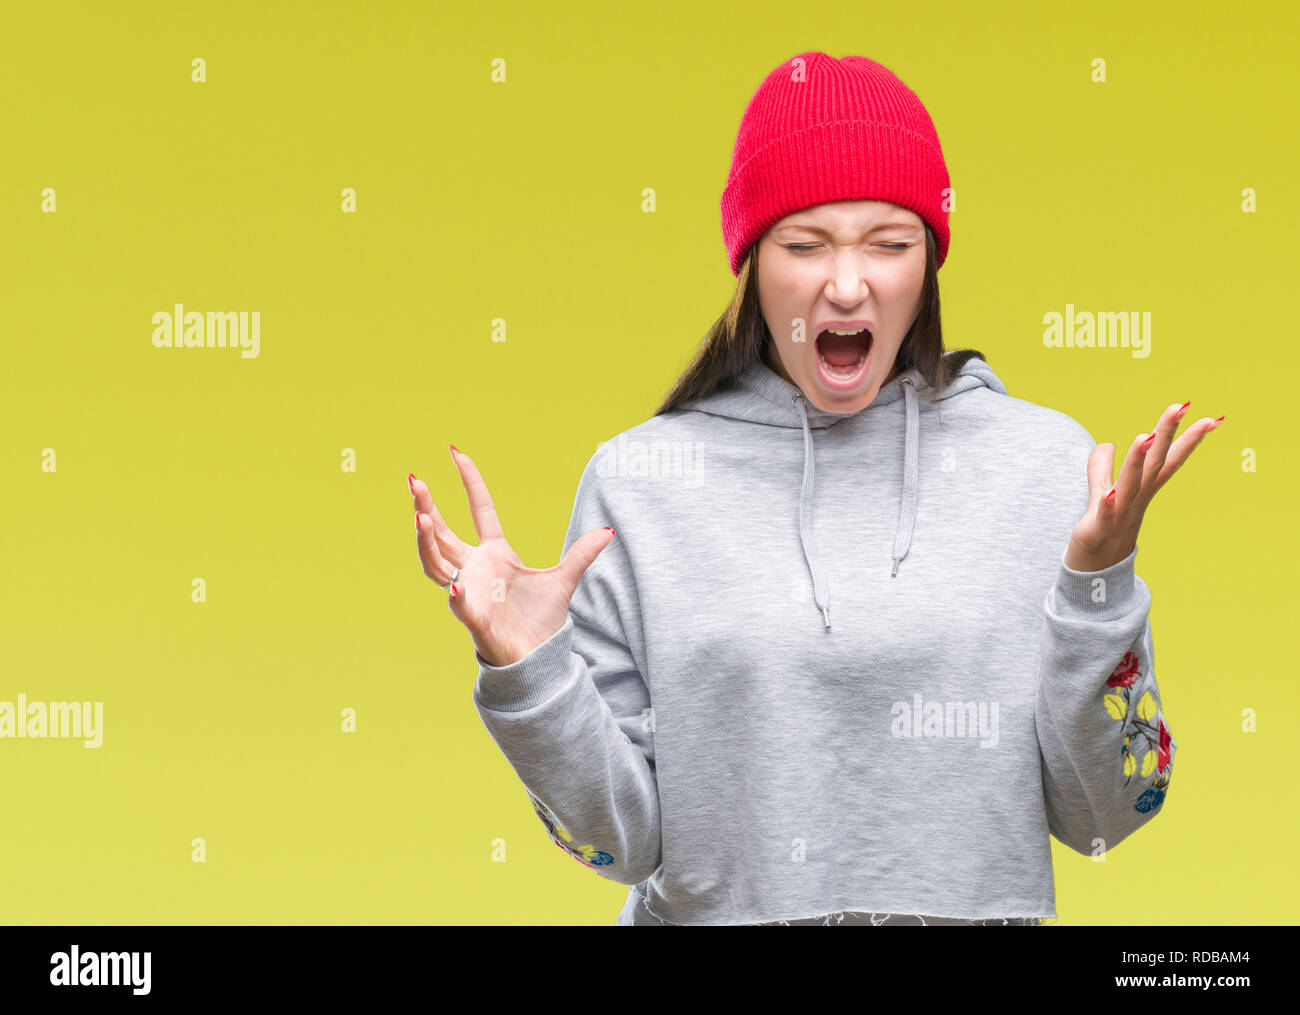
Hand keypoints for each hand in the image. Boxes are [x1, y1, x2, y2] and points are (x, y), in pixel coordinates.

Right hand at [408, 446, 615, 666]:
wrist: (539, 659)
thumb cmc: (541, 620)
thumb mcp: (564, 579)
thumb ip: (582, 554)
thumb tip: (608, 531)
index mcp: (495, 553)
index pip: (479, 510)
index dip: (468, 481)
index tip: (455, 451)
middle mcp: (475, 568)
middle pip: (443, 533)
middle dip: (426, 507)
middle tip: (414, 480)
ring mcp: (471, 591)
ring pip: (437, 563)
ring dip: (427, 543)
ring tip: (420, 519)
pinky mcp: (475, 619)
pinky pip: (461, 605)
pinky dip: (458, 595)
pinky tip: (458, 584)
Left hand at [1064, 402, 1223, 571]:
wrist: (1093, 571)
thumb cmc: (1101, 529)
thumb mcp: (1101, 492)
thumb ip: (1101, 468)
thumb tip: (1106, 443)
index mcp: (1141, 489)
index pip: (1167, 460)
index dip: (1186, 439)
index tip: (1210, 417)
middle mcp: (1136, 499)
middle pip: (1154, 464)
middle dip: (1167, 435)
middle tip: (1180, 407)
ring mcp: (1119, 514)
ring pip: (1131, 484)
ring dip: (1138, 461)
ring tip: (1145, 437)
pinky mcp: (1098, 529)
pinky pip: (1105, 516)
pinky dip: (1109, 505)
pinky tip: (1111, 494)